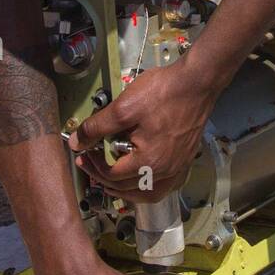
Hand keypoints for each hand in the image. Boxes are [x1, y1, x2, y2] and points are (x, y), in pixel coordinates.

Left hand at [70, 55, 216, 203]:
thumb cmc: (163, 92)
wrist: (197, 81)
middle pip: (128, 189)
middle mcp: (166, 171)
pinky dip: (148, 185)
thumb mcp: (123, 107)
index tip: (85, 152)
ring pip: (148, 193)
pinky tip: (142, 176)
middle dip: (105, 177)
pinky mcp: (185, 159)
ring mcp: (178, 167)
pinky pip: (164, 185)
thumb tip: (76, 142)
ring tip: (113, 177)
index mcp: (149, 162)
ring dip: (127, 189)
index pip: (112, 176)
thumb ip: (97, 127)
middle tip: (91, 163)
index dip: (94, 165)